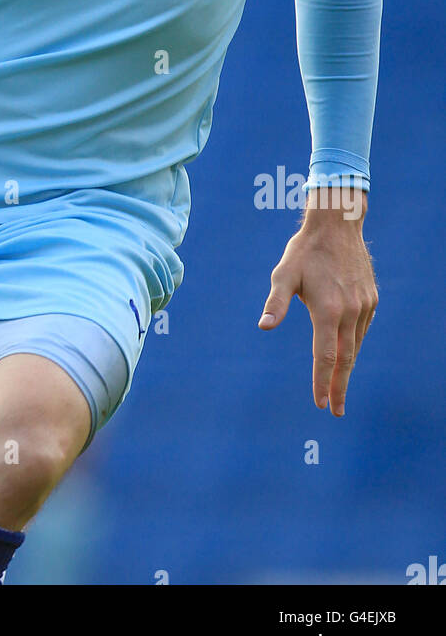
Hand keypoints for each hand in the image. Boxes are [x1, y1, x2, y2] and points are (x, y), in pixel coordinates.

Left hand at [258, 189, 377, 415]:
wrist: (337, 225)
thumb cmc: (305, 250)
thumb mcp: (284, 274)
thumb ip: (276, 302)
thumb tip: (264, 327)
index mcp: (328, 310)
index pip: (325, 356)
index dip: (322, 382)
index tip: (321, 403)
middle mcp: (349, 312)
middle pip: (345, 359)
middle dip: (339, 387)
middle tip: (336, 410)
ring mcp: (364, 306)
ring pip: (355, 345)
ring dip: (347, 367)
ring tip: (339, 386)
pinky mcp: (371, 300)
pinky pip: (361, 330)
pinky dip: (353, 346)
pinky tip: (346, 352)